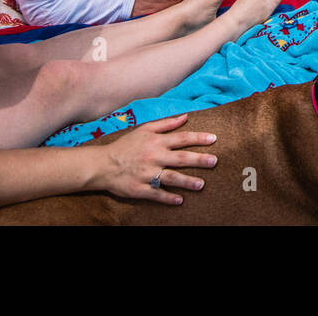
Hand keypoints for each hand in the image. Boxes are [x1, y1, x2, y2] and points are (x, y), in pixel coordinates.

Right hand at [96, 113, 216, 204]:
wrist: (102, 164)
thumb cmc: (126, 146)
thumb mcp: (144, 130)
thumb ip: (166, 124)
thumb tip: (185, 116)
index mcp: (156, 142)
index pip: (181, 138)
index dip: (198, 138)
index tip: (213, 139)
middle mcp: (153, 157)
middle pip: (180, 158)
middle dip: (198, 160)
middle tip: (214, 161)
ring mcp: (147, 174)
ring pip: (170, 177)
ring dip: (187, 181)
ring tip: (201, 185)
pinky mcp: (140, 188)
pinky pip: (156, 194)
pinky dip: (167, 197)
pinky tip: (179, 200)